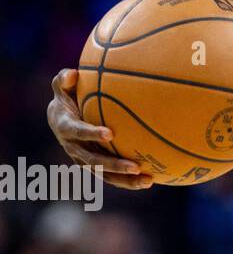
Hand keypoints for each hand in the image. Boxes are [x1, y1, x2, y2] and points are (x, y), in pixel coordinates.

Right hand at [47, 69, 152, 188]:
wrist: (59, 115)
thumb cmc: (67, 95)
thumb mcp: (62, 86)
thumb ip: (65, 78)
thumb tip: (73, 73)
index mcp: (65, 127)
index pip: (77, 132)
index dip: (91, 134)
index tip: (110, 134)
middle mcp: (72, 147)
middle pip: (93, 161)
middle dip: (114, 165)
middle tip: (135, 167)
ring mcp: (82, 158)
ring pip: (103, 174)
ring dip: (124, 179)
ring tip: (147, 180)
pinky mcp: (93, 165)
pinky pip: (111, 176)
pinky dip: (128, 180)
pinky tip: (151, 179)